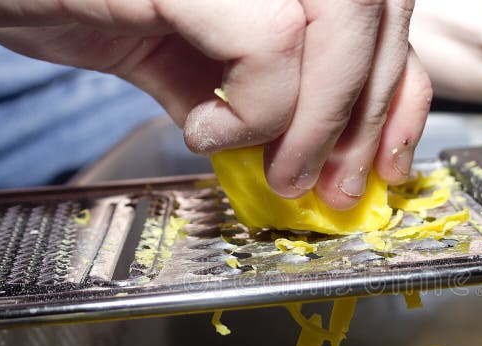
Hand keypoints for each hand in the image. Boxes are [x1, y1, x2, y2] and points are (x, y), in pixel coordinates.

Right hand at [0, 0, 431, 207]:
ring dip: (316, 124)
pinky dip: (252, 111)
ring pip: (340, 27)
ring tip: (273, 168)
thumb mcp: (192, 60)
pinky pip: (270, 46)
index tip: (388, 164)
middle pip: (376, 19)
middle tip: (330, 190)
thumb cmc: (82, 3)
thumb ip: (258, 97)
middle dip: (364, 125)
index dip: (399, 96)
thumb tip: (313, 158)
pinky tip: (205, 126)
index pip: (387, 17)